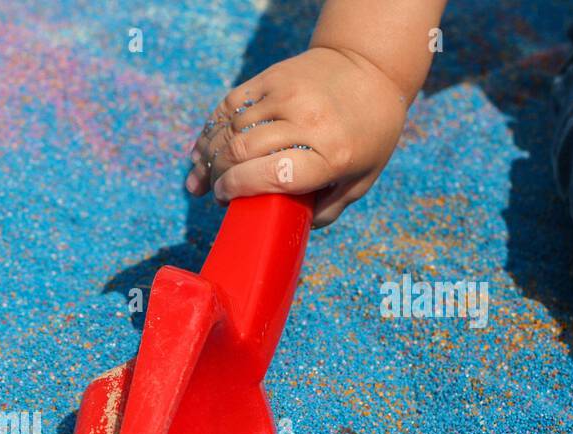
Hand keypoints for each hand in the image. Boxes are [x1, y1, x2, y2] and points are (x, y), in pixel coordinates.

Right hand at [185, 46, 409, 227]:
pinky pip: (229, 106)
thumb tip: (283, 228)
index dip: (239, 189)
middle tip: (218, 192)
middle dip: (220, 177)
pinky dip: (210, 131)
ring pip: (230, 129)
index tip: (225, 200)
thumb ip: (325, 210)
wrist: (369, 65)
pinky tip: (203, 151)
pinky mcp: (271, 77)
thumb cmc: (367, 133)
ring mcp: (287, 94)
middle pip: (243, 151)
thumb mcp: (361, 179)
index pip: (274, 174)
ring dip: (210, 156)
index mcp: (334, 153)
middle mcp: (308, 120)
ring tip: (205, 177)